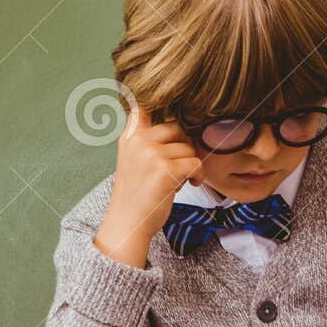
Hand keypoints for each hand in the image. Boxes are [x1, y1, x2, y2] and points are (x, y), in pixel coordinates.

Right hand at [95, 101, 204, 266]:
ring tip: (180, 179)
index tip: (172, 102)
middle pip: (177, 126)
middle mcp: (138, 141)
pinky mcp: (166, 170)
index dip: (161, 102)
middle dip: (184, 145)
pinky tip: (190, 184)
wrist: (128, 223)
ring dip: (191, 164)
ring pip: (188, 148)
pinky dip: (198, 175)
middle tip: (178, 165)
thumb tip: (178, 123)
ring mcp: (151, 154)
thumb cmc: (137, 194)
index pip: (143, 104)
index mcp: (129, 136)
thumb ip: (147, 139)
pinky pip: (196, 163)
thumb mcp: (134, 159)